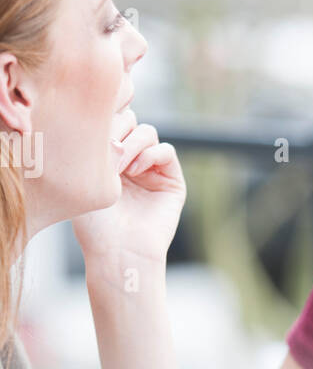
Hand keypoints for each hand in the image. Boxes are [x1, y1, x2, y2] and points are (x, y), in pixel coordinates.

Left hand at [72, 108, 185, 270]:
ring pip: (148, 132)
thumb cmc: (94, 224)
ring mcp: (152, 171)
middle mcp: (130, 162)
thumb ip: (96, 145)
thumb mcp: (86, 179)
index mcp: (107, 159)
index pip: (110, 121)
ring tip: (119, 168)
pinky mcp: (172, 181)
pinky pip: (166, 151)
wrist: (117, 252)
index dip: (104, 117)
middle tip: (105, 150)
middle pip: (130, 120)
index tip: (92, 131)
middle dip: (117, 129)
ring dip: (132, 144)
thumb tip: (111, 116)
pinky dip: (150, 155)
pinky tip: (135, 171)